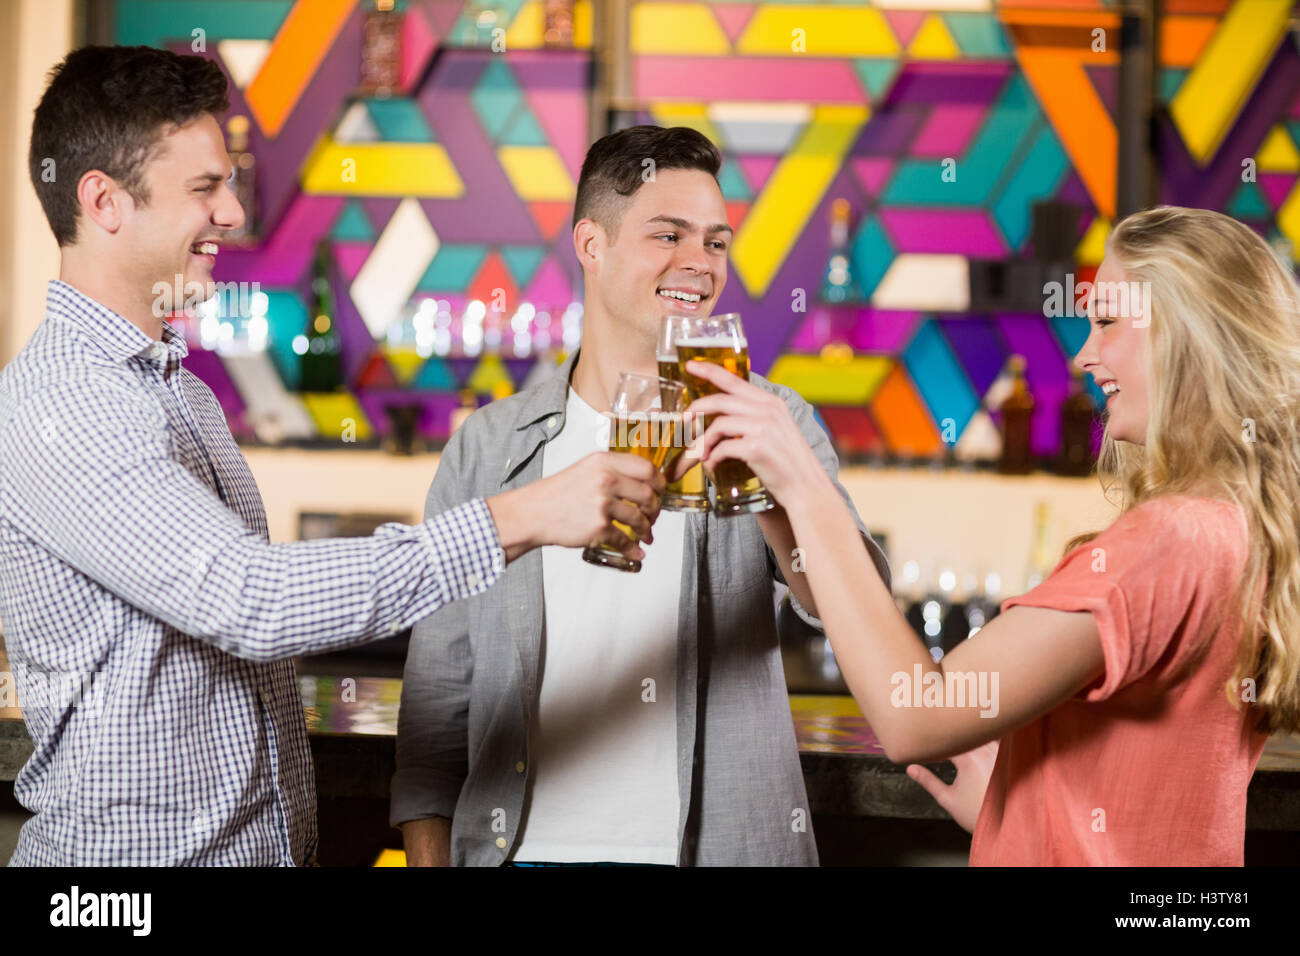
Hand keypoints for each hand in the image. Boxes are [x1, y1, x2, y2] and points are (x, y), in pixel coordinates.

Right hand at [488, 451, 663, 563]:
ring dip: (647, 529)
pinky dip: (633, 549)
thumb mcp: (586, 469)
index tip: (660, 491)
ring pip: (639, 518)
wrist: (533, 513)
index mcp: (604, 462)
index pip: (647, 468)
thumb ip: (613, 471)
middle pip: (649, 494)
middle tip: (653, 515)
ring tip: (646, 534)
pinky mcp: (598, 527)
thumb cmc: (557, 493)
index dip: (659, 482)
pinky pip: (625, 540)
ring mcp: (602, 503)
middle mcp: (606, 479)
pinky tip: (636, 551)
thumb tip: (642, 484)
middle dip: (655, 509)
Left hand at [682, 360, 829, 503]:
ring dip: (705, 441)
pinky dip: (713, 457)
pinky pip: (723, 448)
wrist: (805, 486)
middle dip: (696, 408)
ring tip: (702, 454)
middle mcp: (768, 410)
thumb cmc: (788, 462)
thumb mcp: (777, 428)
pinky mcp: (756, 448)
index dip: (709, 371)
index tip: (690, 366)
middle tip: (684, 419)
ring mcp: (763, 428)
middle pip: (720, 400)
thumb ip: (755, 416)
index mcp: (771, 402)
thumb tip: (722, 414)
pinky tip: (713, 464)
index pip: (734, 380)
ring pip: (718, 424)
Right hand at [905, 740, 998, 833]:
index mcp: (969, 760)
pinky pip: (1000, 740)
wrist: (1005, 825)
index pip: (947, 741)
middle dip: (953, 733)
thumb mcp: (947, 799)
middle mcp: (986, 753)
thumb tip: (911, 769)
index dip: (935, 740)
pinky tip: (983, 740)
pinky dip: (989, 737)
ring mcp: (1000, 755)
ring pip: (983, 733)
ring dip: (972, 733)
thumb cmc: (977, 814)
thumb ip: (928, 781)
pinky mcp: (1010, 761)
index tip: (927, 741)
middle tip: (942, 733)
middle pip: (966, 733)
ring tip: (962, 734)